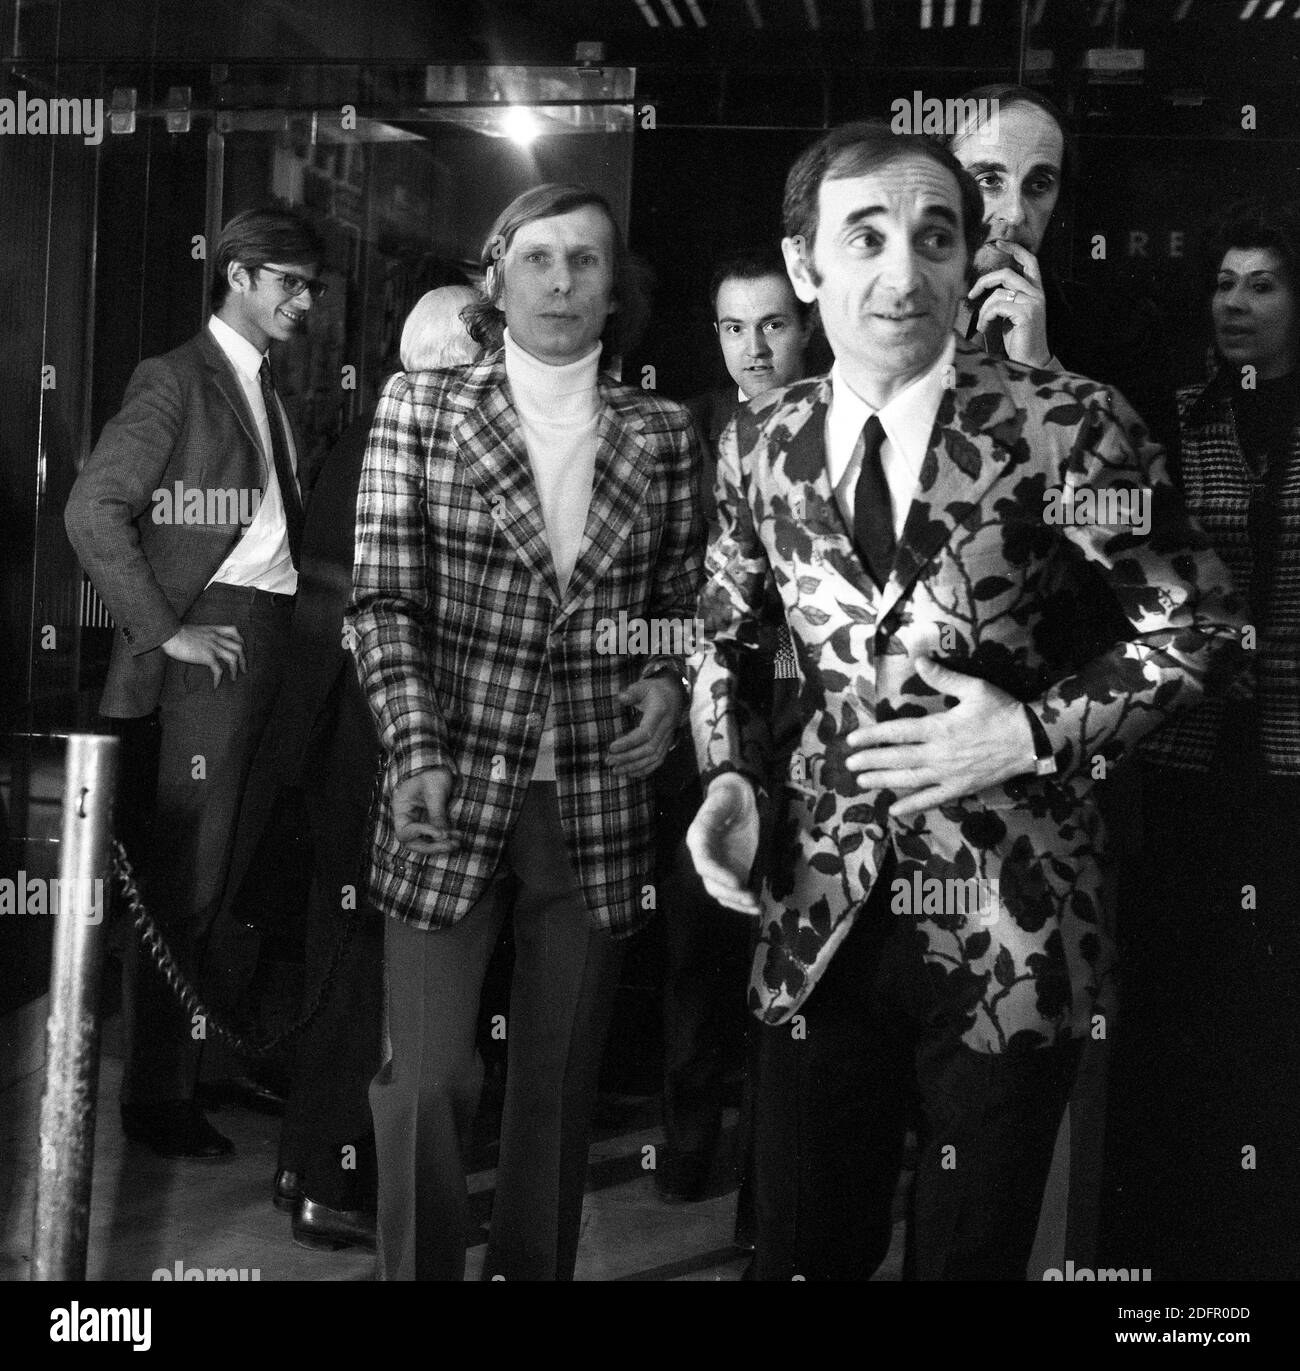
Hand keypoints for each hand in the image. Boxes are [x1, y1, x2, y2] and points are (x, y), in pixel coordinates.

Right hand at [161, 624, 245, 686]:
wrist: (168, 633)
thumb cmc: (174, 632)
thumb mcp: (193, 630)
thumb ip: (201, 635)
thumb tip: (200, 643)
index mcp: (213, 629)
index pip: (234, 631)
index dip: (240, 641)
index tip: (241, 650)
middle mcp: (216, 637)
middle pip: (239, 646)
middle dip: (244, 659)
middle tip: (243, 669)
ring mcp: (213, 647)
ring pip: (234, 658)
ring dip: (235, 670)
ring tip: (233, 678)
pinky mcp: (207, 656)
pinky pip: (219, 670)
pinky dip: (219, 678)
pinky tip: (216, 685)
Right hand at [391, 766, 458, 854]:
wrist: (438, 763)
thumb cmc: (432, 772)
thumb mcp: (434, 791)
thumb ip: (437, 814)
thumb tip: (442, 836)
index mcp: (401, 809)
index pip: (406, 831)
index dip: (423, 834)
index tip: (441, 833)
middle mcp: (407, 817)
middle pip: (413, 842)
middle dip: (432, 846)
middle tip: (451, 845)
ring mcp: (418, 819)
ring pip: (425, 841)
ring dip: (441, 844)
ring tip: (458, 843)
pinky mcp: (430, 819)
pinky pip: (436, 833)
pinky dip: (446, 836)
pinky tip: (459, 836)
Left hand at [606, 676, 683, 776]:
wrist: (676, 694)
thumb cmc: (655, 690)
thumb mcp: (643, 686)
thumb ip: (632, 692)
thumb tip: (620, 698)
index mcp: (660, 712)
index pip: (645, 733)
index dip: (629, 743)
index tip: (611, 748)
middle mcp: (666, 727)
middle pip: (648, 749)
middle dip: (628, 758)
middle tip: (609, 761)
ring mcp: (668, 737)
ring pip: (654, 757)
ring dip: (634, 766)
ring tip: (616, 770)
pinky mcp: (668, 743)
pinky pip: (659, 760)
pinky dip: (646, 769)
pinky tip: (631, 774)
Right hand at [686, 773, 760, 914]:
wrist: (737, 797)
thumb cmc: (729, 796)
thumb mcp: (722, 798)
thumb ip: (715, 814)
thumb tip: (709, 830)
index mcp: (698, 839)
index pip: (704, 863)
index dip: (718, 875)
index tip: (738, 882)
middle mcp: (705, 857)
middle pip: (711, 883)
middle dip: (731, 893)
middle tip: (751, 897)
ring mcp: (718, 866)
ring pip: (721, 892)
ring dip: (737, 903)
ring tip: (757, 907)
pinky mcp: (732, 870)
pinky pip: (733, 891)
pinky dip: (743, 902)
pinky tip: (758, 907)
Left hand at [845, 656, 1033, 817]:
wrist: (1031, 740)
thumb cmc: (1003, 710)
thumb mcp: (974, 688)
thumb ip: (944, 677)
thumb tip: (919, 659)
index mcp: (940, 728)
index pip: (897, 732)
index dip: (873, 736)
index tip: (852, 740)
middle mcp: (939, 754)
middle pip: (897, 758)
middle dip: (871, 761)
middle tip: (849, 763)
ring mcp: (949, 774)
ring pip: (909, 780)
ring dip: (883, 781)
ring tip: (862, 782)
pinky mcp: (960, 787)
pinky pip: (932, 799)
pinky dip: (912, 805)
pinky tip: (895, 809)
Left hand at [968, 240, 1051, 367]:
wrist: (1031, 361)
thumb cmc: (1018, 340)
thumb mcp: (1011, 314)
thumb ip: (1005, 298)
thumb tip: (985, 289)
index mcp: (1036, 290)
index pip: (1030, 261)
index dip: (1015, 250)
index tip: (999, 243)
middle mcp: (1037, 293)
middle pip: (1007, 274)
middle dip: (984, 282)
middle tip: (971, 294)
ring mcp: (1033, 303)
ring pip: (999, 293)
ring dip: (984, 309)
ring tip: (982, 324)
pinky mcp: (1026, 313)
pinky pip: (997, 306)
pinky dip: (986, 317)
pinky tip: (985, 329)